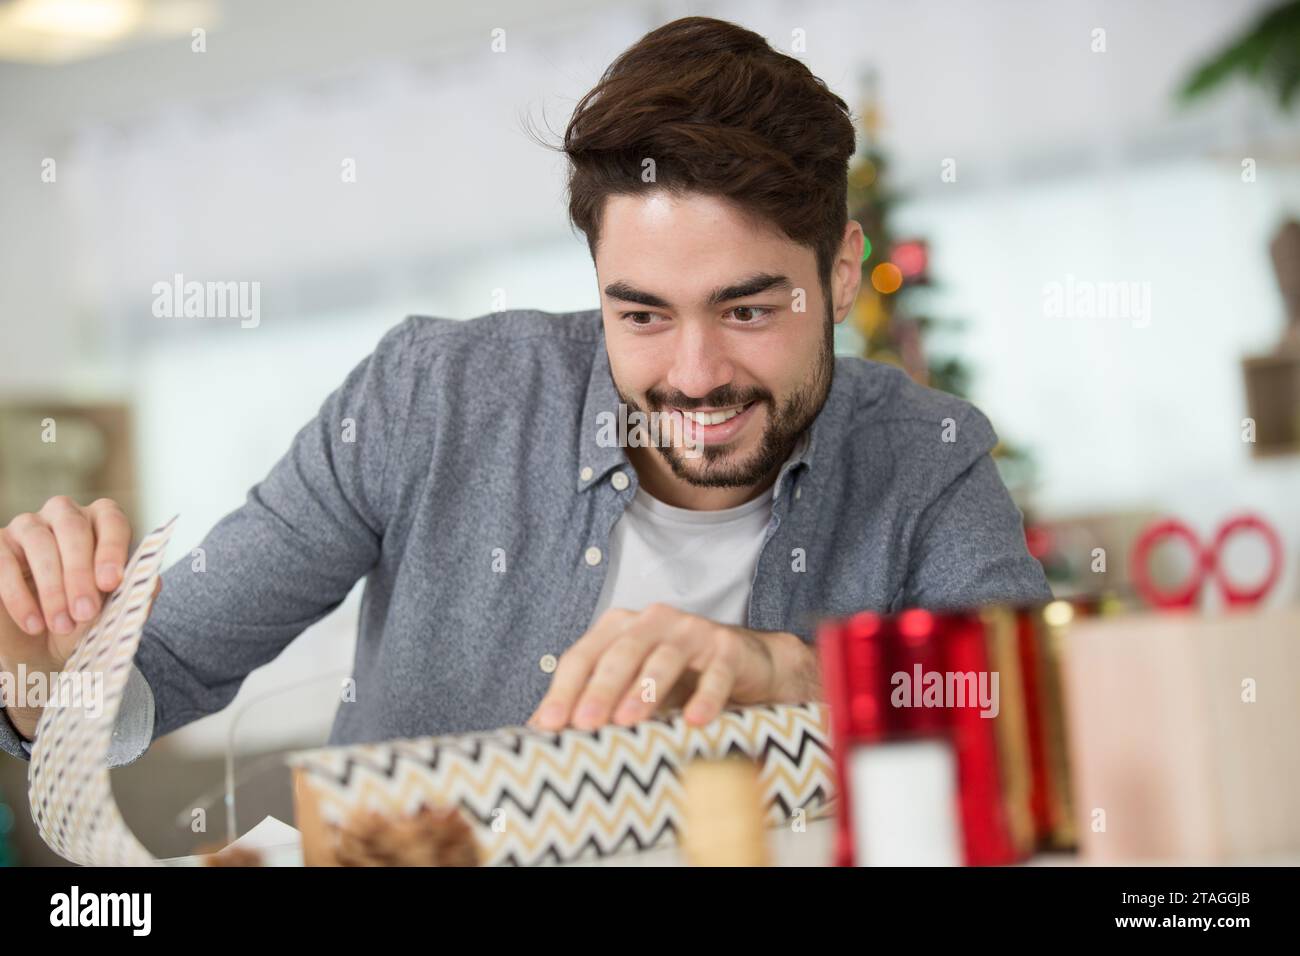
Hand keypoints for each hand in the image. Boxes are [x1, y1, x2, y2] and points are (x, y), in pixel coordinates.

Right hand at [0, 497, 152, 738]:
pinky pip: (3, 562)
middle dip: (80, 573)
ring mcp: (27, 527)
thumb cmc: (84, 619)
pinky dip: (19, 596)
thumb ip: (134, 594)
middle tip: (86, 612)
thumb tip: (152, 583)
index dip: (112, 549)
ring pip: (39, 543)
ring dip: (52, 588)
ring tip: (62, 625)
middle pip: (73, 528)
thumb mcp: (113, 611)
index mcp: (101, 522)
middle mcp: (64, 516)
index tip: (112, 583)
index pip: (111, 520)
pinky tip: (34, 624)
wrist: (42, 646)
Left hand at [526, 603, 820, 731]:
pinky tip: (695, 721)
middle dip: (599, 689)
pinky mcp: (727, 649)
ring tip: (628, 721)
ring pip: (663, 658)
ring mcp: (692, 631)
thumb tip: (540, 732)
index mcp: (620, 628)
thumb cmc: (679, 680)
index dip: (564, 689)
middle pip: (620, 653)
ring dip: (644, 690)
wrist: (747, 665)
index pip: (583, 655)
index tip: (548, 725)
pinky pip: (715, 673)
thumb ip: (594, 703)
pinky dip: (706, 696)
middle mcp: (653, 621)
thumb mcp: (632, 689)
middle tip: (584, 724)